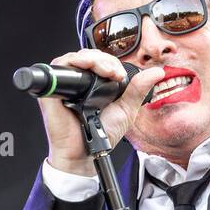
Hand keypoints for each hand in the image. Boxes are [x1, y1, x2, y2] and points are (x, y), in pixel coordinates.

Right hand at [38, 49, 165, 176]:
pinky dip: (74, 62)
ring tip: (107, 72)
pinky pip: (59, 66)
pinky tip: (88, 69)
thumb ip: (139, 90)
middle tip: (115, 73)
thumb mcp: (126, 109)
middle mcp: (78, 83)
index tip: (121, 75)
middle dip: (104, 59)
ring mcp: (64, 85)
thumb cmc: (102, 134)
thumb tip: (157, 73)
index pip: (100, 61)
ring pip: (75, 58)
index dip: (111, 62)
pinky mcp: (52, 90)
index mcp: (93, 85)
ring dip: (92, 59)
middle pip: (88, 56)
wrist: (86, 153)